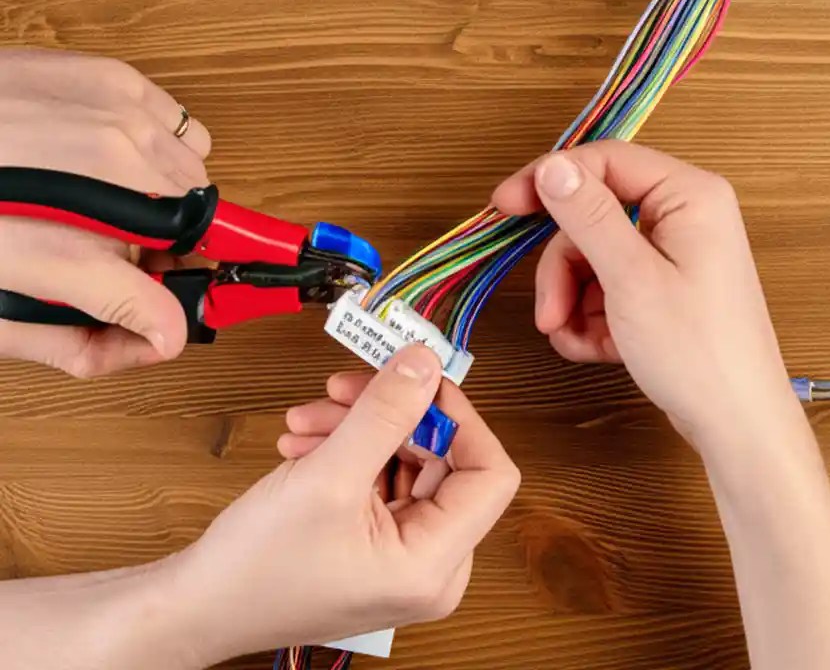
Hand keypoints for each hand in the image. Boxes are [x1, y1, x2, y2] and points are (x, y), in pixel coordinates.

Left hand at [0, 48, 214, 375]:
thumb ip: (75, 342)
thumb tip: (157, 344)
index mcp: (53, 249)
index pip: (154, 312)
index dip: (166, 326)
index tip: (168, 327)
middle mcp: (88, 177)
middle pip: (182, 238)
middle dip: (159, 255)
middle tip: (116, 257)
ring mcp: (103, 119)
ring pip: (191, 180)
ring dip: (165, 200)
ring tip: (110, 202)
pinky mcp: (105, 78)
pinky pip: (181, 126)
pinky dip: (165, 145)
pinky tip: (118, 155)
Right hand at [168, 345, 519, 662]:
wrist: (198, 606)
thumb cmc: (255, 568)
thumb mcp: (327, 475)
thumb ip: (384, 412)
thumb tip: (426, 363)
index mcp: (434, 565)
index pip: (490, 474)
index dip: (459, 419)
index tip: (417, 382)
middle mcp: (431, 567)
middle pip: (445, 463)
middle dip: (393, 418)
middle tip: (345, 388)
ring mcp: (405, 558)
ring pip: (408, 464)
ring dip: (362, 430)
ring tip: (308, 421)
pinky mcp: (378, 546)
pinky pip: (383, 482)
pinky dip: (350, 454)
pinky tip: (307, 445)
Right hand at [492, 140, 800, 447]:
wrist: (736, 423)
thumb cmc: (699, 353)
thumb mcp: (631, 279)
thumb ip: (589, 216)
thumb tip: (553, 168)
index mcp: (690, 196)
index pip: (605, 161)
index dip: (549, 180)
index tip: (505, 206)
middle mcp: (687, 218)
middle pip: (594, 216)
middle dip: (563, 267)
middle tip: (550, 313)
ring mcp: (677, 257)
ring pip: (596, 257)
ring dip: (573, 299)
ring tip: (572, 339)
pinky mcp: (667, 292)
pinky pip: (612, 288)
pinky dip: (594, 318)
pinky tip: (594, 349)